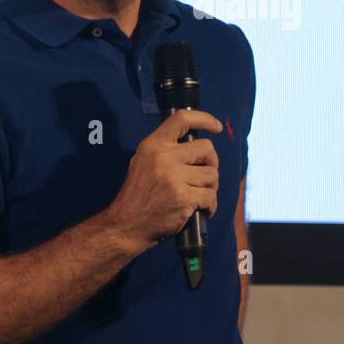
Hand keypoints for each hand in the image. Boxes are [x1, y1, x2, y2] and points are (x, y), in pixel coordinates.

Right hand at [104, 109, 222, 251]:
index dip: (204, 119)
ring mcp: (173, 178)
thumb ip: (164, 151)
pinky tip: (202, 209)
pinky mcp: (183, 198)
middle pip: (207, 149)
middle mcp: (163, 157)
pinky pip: (210, 196)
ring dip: (210, 187)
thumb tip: (194, 145)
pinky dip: (210, 206)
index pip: (182, 119)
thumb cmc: (138, 196)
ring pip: (212, 175)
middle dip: (211, 163)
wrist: (126, 225)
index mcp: (153, 145)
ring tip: (199, 195)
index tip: (216, 127)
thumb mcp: (142, 162)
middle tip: (204, 176)